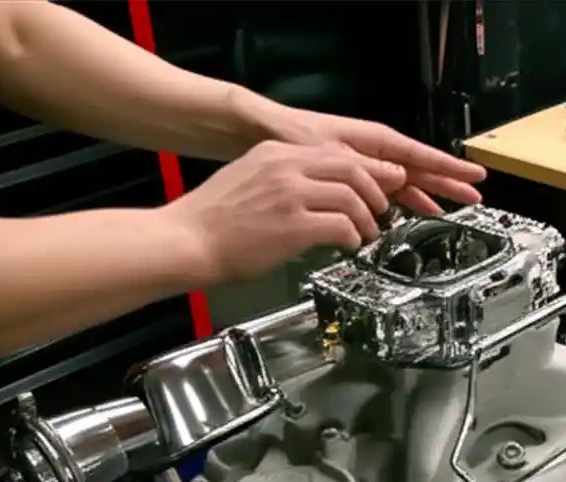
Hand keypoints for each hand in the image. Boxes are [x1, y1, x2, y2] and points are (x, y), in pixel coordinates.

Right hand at [162, 140, 406, 282]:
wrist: (185, 241)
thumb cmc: (210, 221)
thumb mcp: (246, 179)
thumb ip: (280, 178)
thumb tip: (311, 191)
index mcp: (274, 153)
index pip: (334, 154)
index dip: (364, 170)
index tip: (376, 184)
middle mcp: (285, 167)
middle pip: (352, 169)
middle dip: (375, 191)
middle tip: (380, 210)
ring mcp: (291, 195)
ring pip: (352, 198)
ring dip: (366, 219)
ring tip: (365, 233)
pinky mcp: (294, 226)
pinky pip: (342, 226)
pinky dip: (352, 237)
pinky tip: (348, 245)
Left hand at [272, 110, 486, 214]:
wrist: (259, 132)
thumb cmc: (293, 134)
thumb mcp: (332, 154)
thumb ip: (367, 169)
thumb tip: (399, 179)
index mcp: (373, 140)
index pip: (421, 156)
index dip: (449, 168)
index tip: (474, 175)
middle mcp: (372, 151)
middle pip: (420, 169)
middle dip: (448, 182)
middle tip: (475, 195)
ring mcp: (364, 164)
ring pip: (406, 181)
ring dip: (429, 193)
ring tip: (453, 207)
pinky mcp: (351, 178)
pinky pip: (387, 190)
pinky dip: (403, 201)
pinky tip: (415, 212)